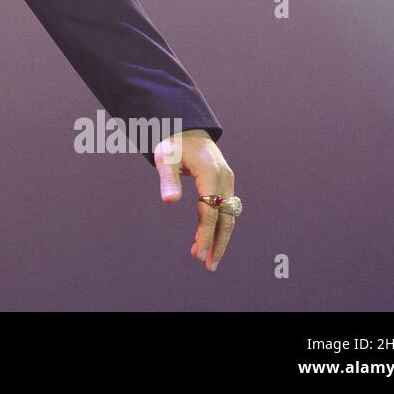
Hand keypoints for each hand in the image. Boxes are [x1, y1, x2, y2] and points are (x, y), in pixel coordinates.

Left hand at [153, 128, 234, 271]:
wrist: (186, 127)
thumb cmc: (172, 142)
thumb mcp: (165, 158)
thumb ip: (168, 180)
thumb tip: (169, 201)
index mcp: (211, 172)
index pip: (210, 211)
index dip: (205, 234)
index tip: (198, 254)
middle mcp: (224, 178)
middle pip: (226, 218)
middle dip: (218, 243)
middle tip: (208, 266)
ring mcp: (227, 181)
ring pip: (229, 216)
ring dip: (220, 238)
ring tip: (208, 259)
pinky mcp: (225, 183)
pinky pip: (225, 209)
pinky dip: (220, 226)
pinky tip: (208, 239)